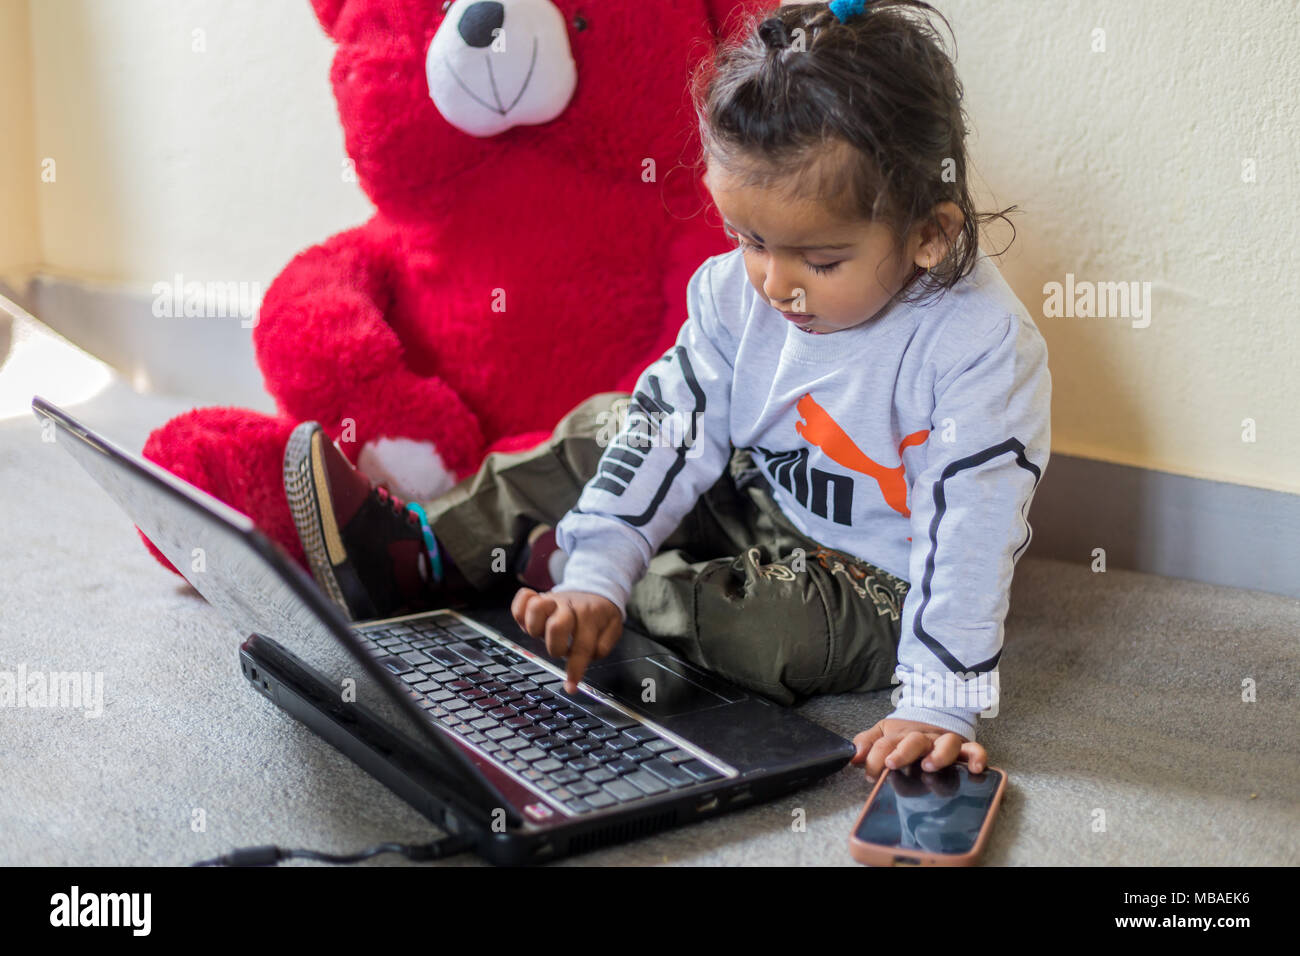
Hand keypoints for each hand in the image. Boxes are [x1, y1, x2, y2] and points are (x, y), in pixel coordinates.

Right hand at [510, 588, 622, 693]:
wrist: (593, 588)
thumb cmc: (599, 612)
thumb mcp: (613, 627)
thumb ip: (604, 644)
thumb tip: (591, 656)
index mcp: (589, 616)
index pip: (582, 646)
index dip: (575, 669)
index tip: (571, 686)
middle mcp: (567, 607)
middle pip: (555, 627)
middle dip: (556, 647)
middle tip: (561, 649)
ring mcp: (550, 601)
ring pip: (535, 609)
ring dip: (536, 626)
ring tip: (543, 631)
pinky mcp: (536, 598)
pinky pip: (520, 602)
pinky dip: (520, 611)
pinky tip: (528, 620)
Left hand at [850, 718, 987, 781]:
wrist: (932, 714)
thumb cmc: (905, 733)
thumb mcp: (882, 734)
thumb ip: (866, 744)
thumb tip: (852, 756)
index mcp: (901, 736)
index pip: (885, 744)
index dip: (875, 757)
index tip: (869, 772)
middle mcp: (924, 738)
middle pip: (915, 741)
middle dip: (903, 752)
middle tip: (892, 763)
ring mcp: (944, 742)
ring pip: (946, 744)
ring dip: (938, 754)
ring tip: (930, 765)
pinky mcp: (963, 748)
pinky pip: (974, 750)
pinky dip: (977, 757)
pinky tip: (976, 768)